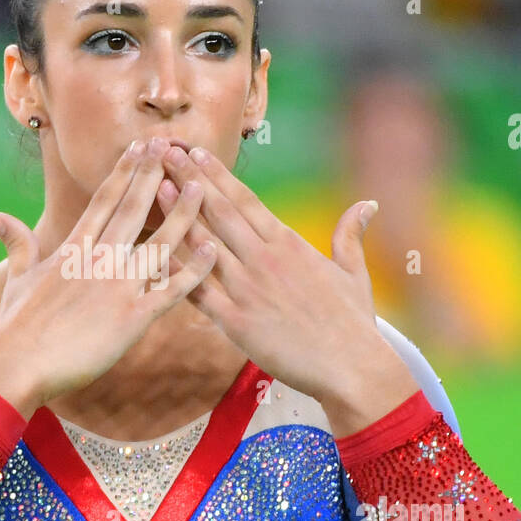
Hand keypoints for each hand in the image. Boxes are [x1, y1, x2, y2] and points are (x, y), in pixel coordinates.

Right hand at [0, 138, 217, 415]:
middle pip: (133, 209)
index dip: (125, 171)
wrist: (19, 363)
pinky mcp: (132, 317)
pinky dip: (193, 271)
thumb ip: (16, 244)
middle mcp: (99, 260)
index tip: (140, 146)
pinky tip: (212, 250)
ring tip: (201, 185)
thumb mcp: (17, 277)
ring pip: (160, 243)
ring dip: (183, 213)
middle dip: (154, 174)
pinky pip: (171, 290)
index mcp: (73, 249)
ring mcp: (118, 287)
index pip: (104, 201)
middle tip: (171, 145)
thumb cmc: (15, 324)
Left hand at [155, 141, 420, 432]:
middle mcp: (264, 260)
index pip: (246, 201)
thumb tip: (368, 204)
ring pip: (204, 244)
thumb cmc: (354, 323)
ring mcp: (248, 289)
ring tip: (153, 185)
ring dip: (177, 213)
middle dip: (189, 180)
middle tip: (163, 153)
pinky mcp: (236, 322)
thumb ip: (350, 235)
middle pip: (219, 212)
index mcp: (289, 244)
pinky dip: (174, 270)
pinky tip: (153, 250)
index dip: (218, 175)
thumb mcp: (355, 273)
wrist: (352, 367)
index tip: (196, 153)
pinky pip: (197, 291)